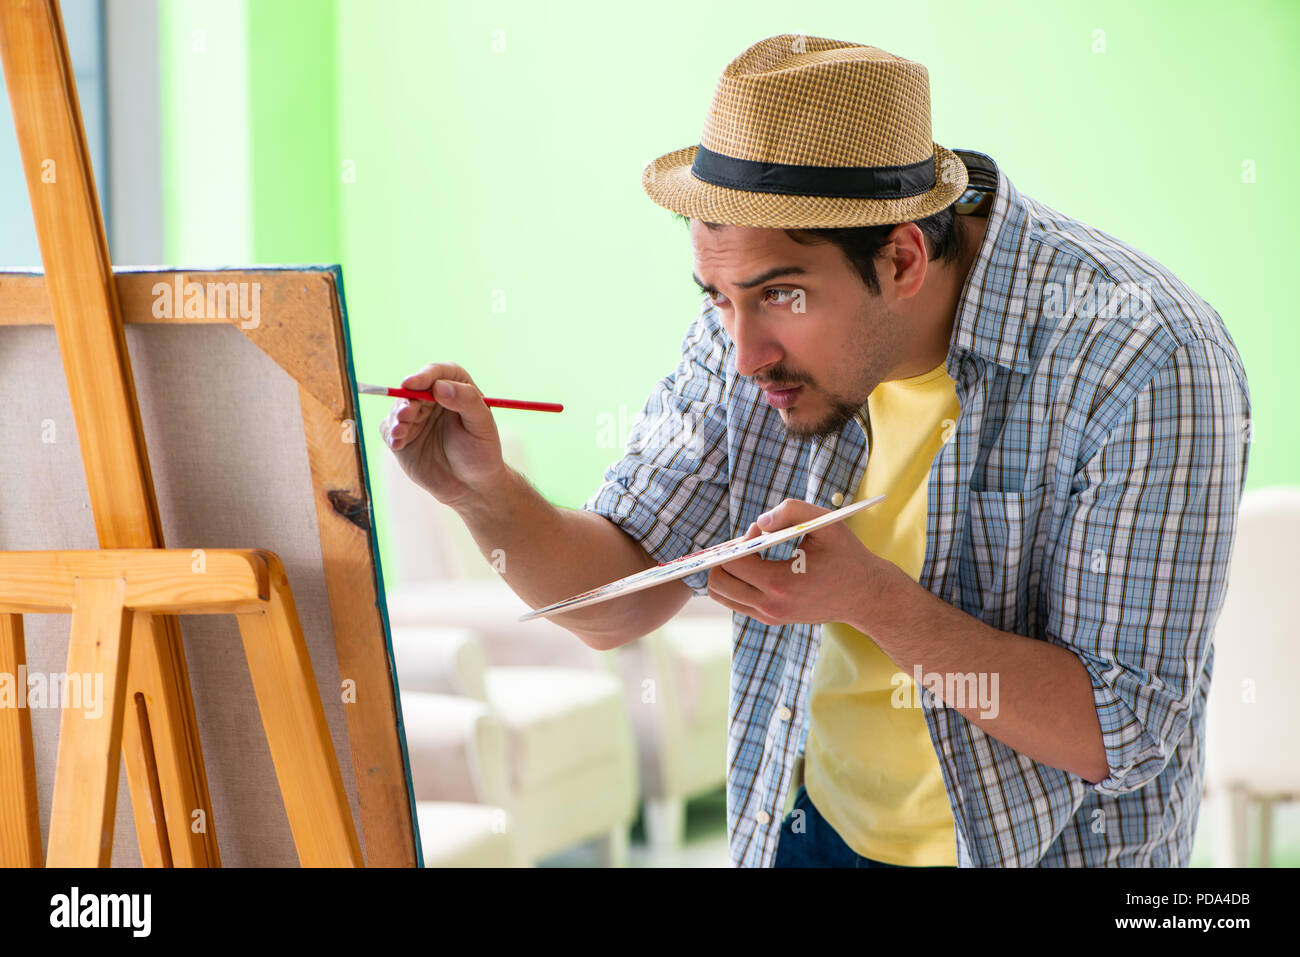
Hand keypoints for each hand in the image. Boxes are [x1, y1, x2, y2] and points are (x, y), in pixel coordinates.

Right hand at [379, 362, 505, 509]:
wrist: (472, 487)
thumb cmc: (482, 452)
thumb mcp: (482, 426)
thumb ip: (466, 401)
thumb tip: (439, 386)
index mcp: (455, 389)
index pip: (437, 373)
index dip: (423, 376)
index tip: (412, 384)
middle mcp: (433, 399)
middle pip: (412, 390)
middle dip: (406, 400)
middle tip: (406, 413)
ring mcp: (416, 417)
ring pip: (398, 408)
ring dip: (397, 418)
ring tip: (402, 431)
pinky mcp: (402, 436)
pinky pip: (388, 429)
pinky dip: (390, 433)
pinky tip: (398, 443)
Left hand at [706, 498, 896, 628]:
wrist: (867, 596)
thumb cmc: (847, 556)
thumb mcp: (825, 523)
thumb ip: (790, 510)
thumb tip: (760, 522)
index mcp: (780, 584)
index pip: (732, 562)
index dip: (740, 541)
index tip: (761, 530)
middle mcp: (770, 606)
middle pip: (718, 582)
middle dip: (726, 558)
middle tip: (751, 543)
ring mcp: (769, 616)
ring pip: (723, 595)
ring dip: (729, 571)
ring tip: (753, 555)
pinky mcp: (772, 619)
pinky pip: (737, 601)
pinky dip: (738, 582)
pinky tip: (761, 566)